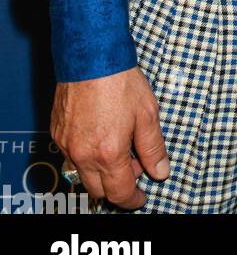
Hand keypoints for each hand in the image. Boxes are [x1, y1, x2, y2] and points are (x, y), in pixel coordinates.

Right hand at [51, 66, 169, 208]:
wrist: (91, 56)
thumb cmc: (120, 81)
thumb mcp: (147, 114)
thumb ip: (153, 148)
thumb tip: (160, 171)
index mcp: (108, 153)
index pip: (119, 193)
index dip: (132, 199)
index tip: (140, 197)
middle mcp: (83, 154)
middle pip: (98, 190)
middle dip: (117, 186)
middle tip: (134, 166)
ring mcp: (67, 145)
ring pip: (82, 175)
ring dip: (99, 172)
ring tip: (117, 149)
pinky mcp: (57, 133)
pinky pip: (70, 157)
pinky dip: (85, 156)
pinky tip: (100, 137)